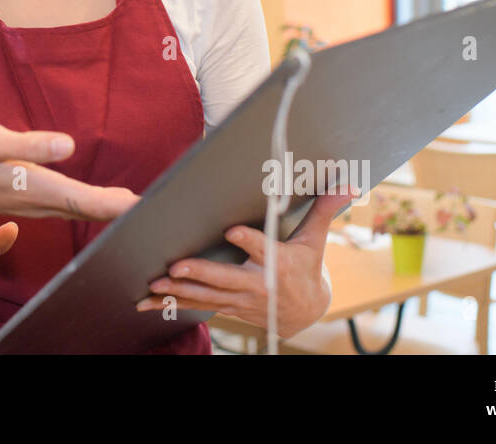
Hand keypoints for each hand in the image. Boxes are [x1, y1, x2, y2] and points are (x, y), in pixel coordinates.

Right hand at [0, 120, 138, 219]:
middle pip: (89, 208)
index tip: (150, 205)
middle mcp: (38, 200)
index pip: (88, 201)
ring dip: (108, 208)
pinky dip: (88, 205)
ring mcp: (31, 201)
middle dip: (122, 209)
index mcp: (36, 187)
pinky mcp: (26, 196)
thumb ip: (28, 144)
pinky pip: (66, 205)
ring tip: (136, 204)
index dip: (119, 204)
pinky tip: (97, 201)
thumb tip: (67, 145)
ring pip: (78, 208)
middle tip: (160, 206)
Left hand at [135, 191, 352, 337]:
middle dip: (199, 274)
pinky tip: (149, 302)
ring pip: (206, 296)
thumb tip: (347, 183)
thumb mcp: (315, 241)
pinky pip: (198, 306)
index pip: (262, 249)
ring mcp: (240, 300)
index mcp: (278, 264)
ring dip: (178, 292)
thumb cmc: (306, 268)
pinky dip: (173, 305)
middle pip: (225, 278)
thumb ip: (324, 210)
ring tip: (154, 284)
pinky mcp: (228, 307)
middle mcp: (258, 285)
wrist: (306, 312)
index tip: (231, 231)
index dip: (247, 240)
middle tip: (175, 267)